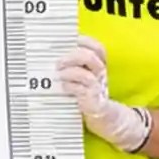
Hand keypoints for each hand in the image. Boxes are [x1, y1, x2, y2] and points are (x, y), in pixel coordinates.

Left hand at [56, 35, 148, 151]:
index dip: (84, 41)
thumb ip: (75, 67)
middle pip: (91, 57)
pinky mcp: (94, 101)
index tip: (69, 41)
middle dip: (73, 55)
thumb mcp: (86, 78)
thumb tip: (53, 57)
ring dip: (70, 71)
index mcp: (100, 65)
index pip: (97, 47)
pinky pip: (82, 90)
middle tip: (58, 61)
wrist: (105, 118)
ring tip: (58, 73)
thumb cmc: (90, 95)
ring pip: (88, 73)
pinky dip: (71, 86)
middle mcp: (101, 74)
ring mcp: (98, 87)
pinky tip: (63, 87)